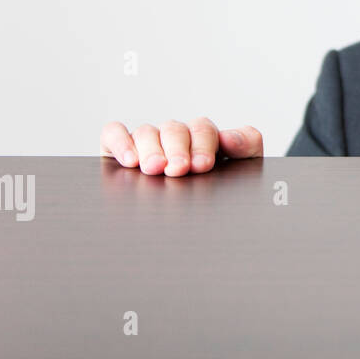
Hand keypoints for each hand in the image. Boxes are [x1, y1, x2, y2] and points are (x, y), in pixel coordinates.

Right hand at [100, 118, 262, 175]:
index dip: (202, 144)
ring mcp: (148, 142)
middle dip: (177, 149)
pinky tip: (129, 161)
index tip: (202, 165)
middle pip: (174, 130)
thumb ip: (245, 146)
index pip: (203, 129)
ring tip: (154, 168)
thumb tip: (229, 137)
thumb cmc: (216, 191)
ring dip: (151, 149)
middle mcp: (174, 137)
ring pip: (146, 132)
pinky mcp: (119, 148)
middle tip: (178, 169)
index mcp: (203, 138)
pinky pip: (113, 133)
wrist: (194, 228)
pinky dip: (120, 142)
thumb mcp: (240, 169)